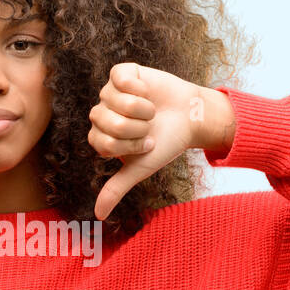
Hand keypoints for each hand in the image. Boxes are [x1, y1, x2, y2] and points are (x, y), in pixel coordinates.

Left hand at [88, 63, 211, 220]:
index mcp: (102, 138)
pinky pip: (118, 78)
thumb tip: (98, 215)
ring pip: (113, 100)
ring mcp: (110, 93)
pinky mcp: (122, 74)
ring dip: (140, 108)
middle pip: (106, 121)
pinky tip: (147, 91)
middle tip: (150, 127)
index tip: (147, 144)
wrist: (191, 117)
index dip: (128, 145)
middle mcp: (102, 115)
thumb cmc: (165, 143)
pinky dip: (137, 87)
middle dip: (135, 127)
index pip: (103, 142)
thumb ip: (116, 189)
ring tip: (151, 111)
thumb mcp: (141, 168)